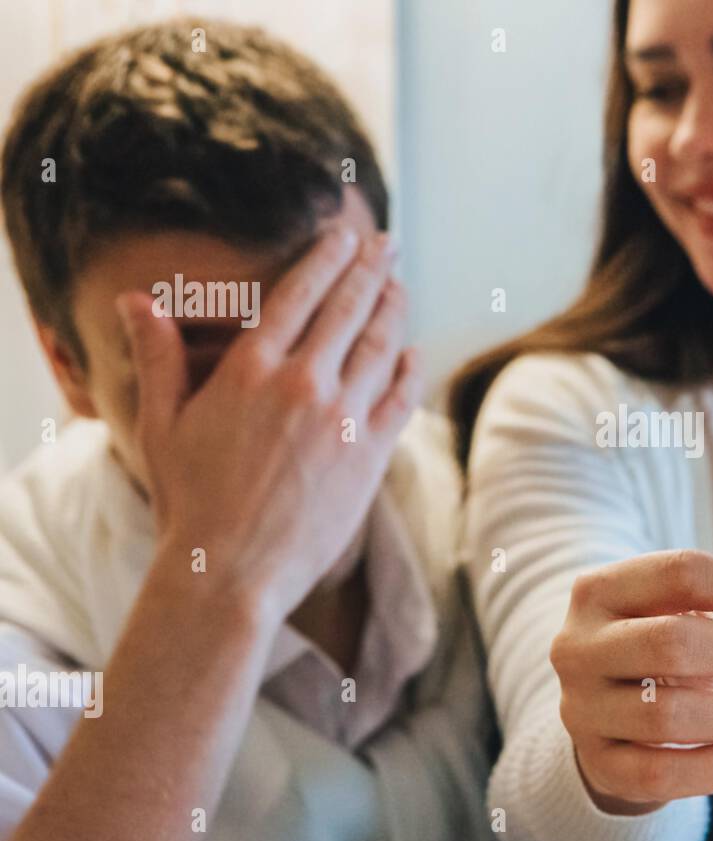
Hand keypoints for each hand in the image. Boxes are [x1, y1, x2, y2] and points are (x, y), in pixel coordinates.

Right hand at [118, 228, 422, 627]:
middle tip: (386, 244)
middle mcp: (302, 382)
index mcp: (251, 369)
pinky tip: (413, 353)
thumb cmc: (189, 501)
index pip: (298, 294)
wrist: (231, 570)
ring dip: (393, 310)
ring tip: (399, 286)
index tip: (342, 235)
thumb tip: (136, 300)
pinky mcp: (372, 453)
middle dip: (369, 269)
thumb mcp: (160, 425)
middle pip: (348, 310)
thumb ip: (158, 357)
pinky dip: (410, 369)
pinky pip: (402, 398)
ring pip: (380, 346)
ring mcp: (343, 417)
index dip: (325, 259)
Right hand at [550, 549, 712, 813]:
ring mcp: (582, 708)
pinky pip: (658, 773)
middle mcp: (580, 647)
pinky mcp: (597, 763)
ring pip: (666, 715)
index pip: (679, 575)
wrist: (602, 709)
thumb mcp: (674, 614)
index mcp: (600, 591)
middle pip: (671, 642)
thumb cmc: (654, 651)